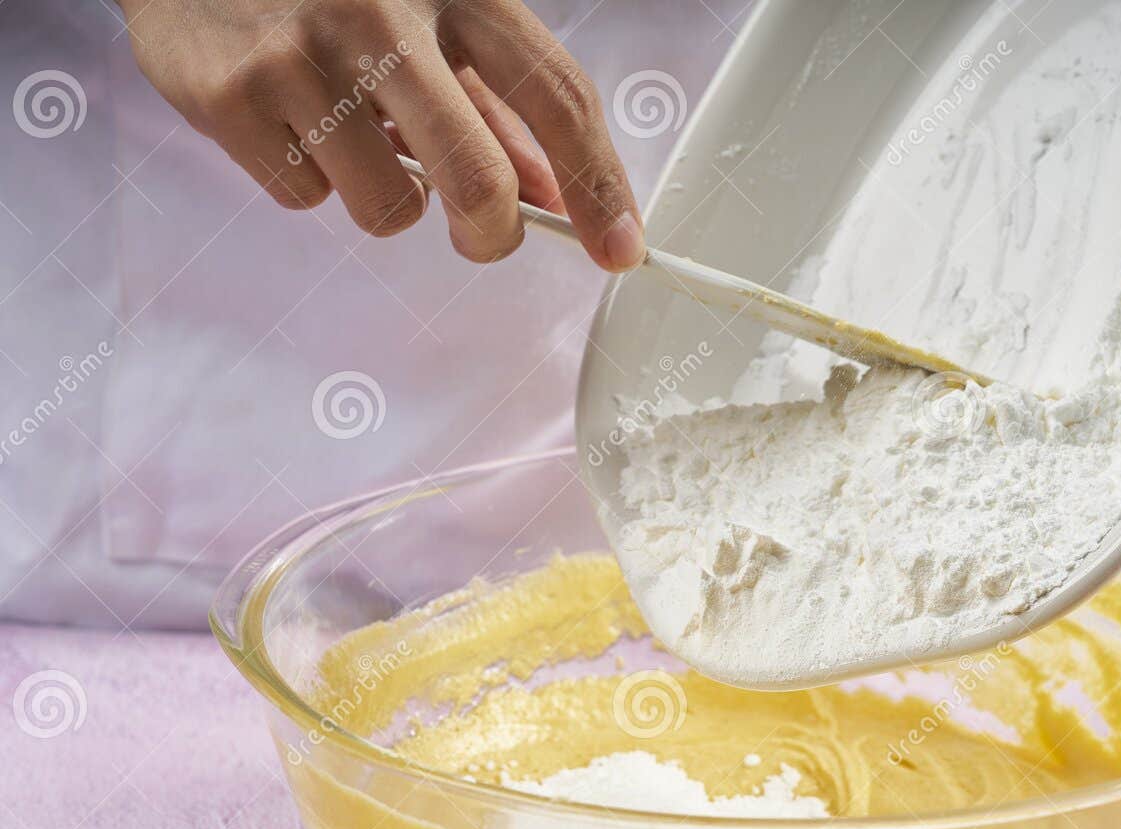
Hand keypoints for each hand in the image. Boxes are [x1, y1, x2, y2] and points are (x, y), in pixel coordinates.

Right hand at [118, 0, 644, 268]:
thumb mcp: (431, 18)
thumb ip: (498, 106)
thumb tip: (555, 199)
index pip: (557, 97)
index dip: (599, 185)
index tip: (622, 248)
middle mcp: (384, 12)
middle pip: (478, 176)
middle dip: (492, 233)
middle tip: (484, 236)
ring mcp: (302, 54)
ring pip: (390, 208)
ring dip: (386, 199)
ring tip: (352, 136)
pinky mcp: (233, 95)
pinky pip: (308, 198)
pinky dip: (310, 178)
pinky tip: (290, 117)